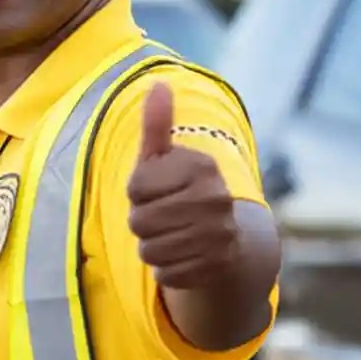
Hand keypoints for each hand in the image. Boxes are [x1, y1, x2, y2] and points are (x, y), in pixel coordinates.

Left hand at [126, 82, 239, 288]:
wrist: (225, 238)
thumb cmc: (180, 191)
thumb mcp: (165, 158)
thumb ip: (157, 125)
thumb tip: (158, 84)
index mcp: (201, 166)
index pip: (135, 187)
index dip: (136, 192)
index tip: (156, 190)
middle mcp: (216, 198)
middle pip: (139, 222)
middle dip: (142, 222)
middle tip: (163, 216)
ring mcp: (220, 234)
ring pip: (149, 251)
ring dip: (151, 247)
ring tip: (171, 236)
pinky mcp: (217, 266)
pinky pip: (164, 275)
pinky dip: (166, 270)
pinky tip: (183, 257)